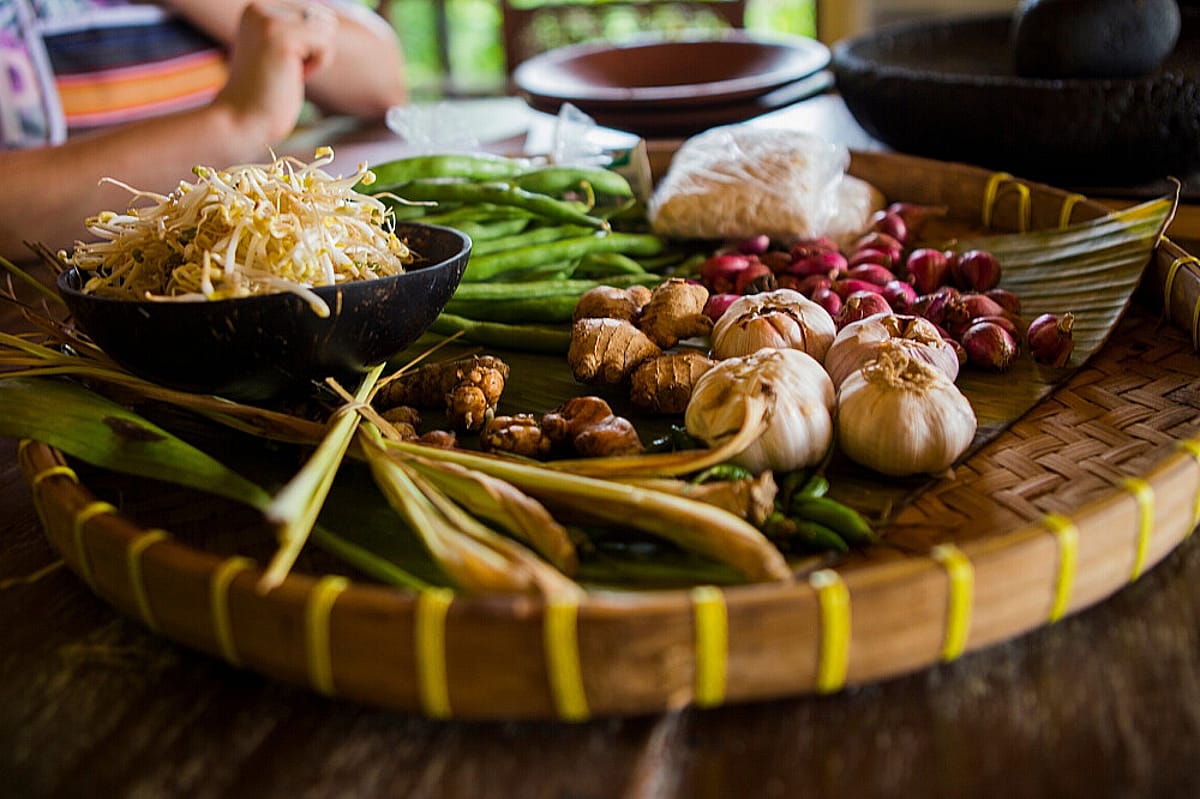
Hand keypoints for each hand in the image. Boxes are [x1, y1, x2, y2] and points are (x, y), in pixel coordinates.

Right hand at [212, 0, 337, 144]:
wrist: (241, 120)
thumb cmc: (264, 96)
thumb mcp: (280, 54)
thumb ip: (298, 33)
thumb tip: (329, 21)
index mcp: (256, 8)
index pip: (312, 15)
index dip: (307, 48)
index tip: (278, 65)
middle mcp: (259, 7)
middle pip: (322, 19)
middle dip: (314, 51)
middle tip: (284, 71)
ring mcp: (269, 19)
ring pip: (326, 29)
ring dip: (316, 58)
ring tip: (287, 72)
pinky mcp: (281, 36)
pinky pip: (326, 44)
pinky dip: (316, 66)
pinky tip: (291, 76)